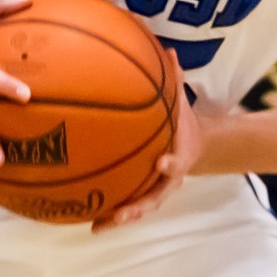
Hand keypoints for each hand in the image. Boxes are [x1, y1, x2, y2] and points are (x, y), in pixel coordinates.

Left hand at [92, 51, 199, 232]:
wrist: (193, 147)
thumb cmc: (181, 123)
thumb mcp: (182, 103)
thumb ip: (175, 81)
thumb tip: (170, 51)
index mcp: (181, 157)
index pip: (178, 162)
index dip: (171, 164)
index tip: (161, 161)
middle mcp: (168, 179)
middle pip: (156, 198)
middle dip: (139, 206)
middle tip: (124, 211)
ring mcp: (155, 191)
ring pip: (138, 209)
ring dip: (119, 218)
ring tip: (99, 226)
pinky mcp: (142, 195)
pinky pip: (125, 204)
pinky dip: (107, 213)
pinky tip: (84, 218)